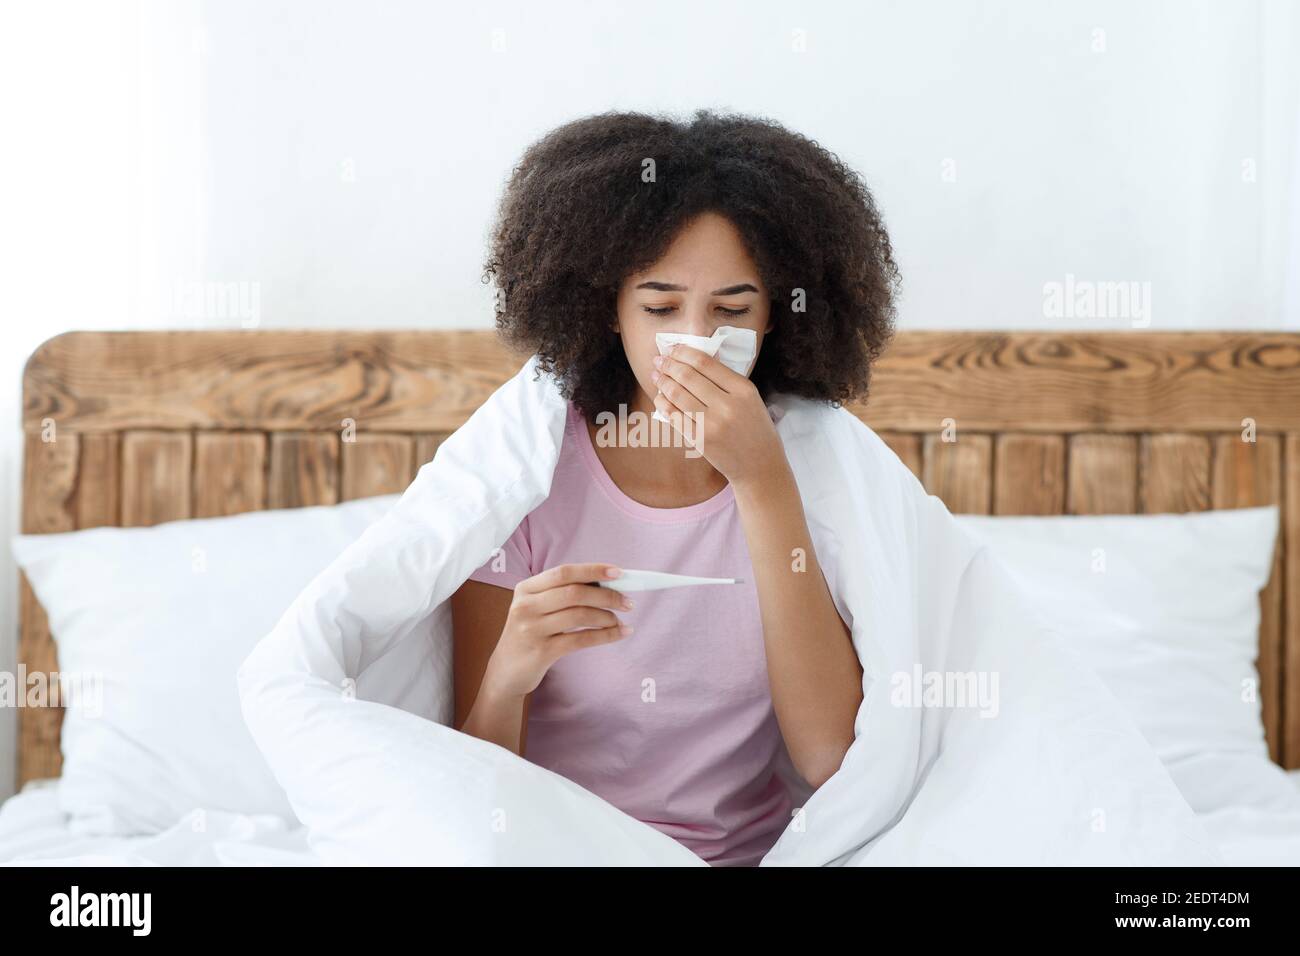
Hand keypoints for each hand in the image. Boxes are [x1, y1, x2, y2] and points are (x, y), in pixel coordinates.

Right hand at [482, 563, 632, 699]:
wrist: (506, 672)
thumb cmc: (529, 634)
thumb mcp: (536, 608)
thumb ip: (562, 594)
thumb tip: (605, 584)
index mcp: (526, 588)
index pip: (564, 572)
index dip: (593, 570)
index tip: (618, 573)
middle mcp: (525, 606)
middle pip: (574, 592)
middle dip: (607, 595)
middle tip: (627, 602)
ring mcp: (532, 629)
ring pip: (579, 615)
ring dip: (607, 616)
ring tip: (620, 620)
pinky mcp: (542, 652)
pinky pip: (581, 639)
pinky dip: (605, 635)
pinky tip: (620, 633)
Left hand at [651, 344, 785, 486]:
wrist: (760, 466)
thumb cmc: (754, 429)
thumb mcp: (750, 399)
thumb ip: (726, 381)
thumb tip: (692, 361)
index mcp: (743, 389)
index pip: (706, 363)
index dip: (684, 352)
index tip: (673, 348)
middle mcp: (728, 405)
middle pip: (688, 376)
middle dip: (669, 365)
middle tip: (658, 360)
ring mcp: (713, 424)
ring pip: (678, 395)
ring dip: (662, 382)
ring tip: (656, 376)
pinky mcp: (700, 440)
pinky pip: (674, 416)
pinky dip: (663, 404)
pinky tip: (660, 398)